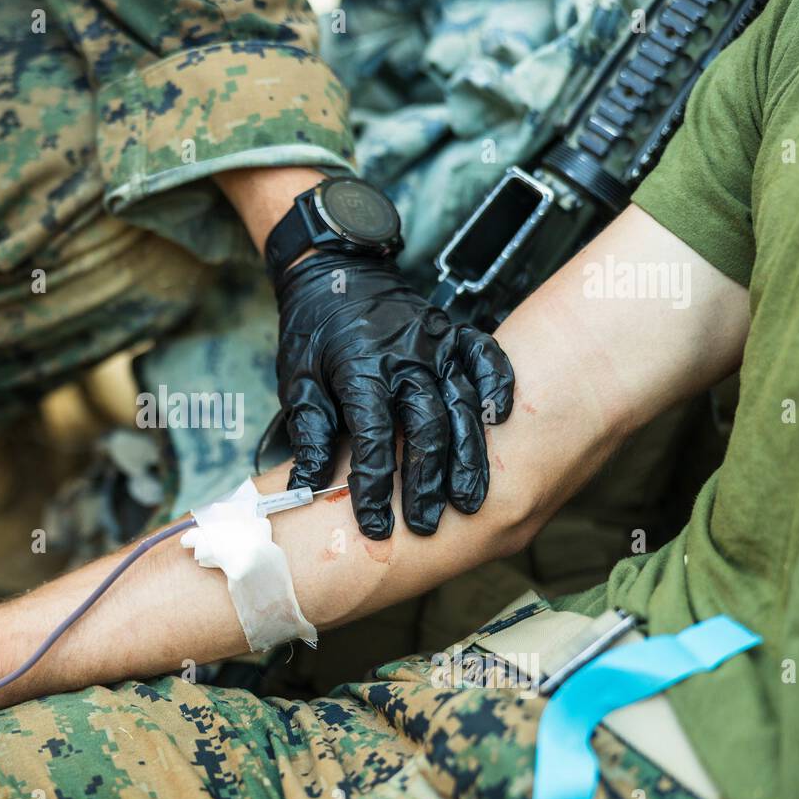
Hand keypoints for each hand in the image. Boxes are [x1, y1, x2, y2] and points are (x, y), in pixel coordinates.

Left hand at [276, 253, 514, 537]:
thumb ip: (309, 432)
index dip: (373, 486)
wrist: (335, 272)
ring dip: (468, 455)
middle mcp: (404, 359)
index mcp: (360, 371)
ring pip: (461, 405)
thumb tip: (309, 485)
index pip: (371, 439)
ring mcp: (434, 344)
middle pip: (426, 428)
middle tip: (427, 524)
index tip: (374, 525)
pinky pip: (484, 357)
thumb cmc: (314, 332)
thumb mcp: (297, 380)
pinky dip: (498, 386)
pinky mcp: (453, 332)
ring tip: (471, 498)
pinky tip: (501, 420)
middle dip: (428, 482)